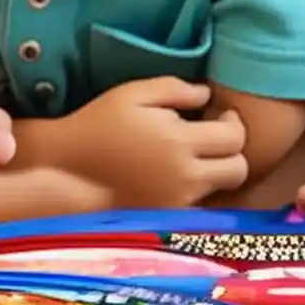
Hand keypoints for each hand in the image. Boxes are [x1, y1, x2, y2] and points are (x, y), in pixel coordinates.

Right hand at [55, 76, 249, 207]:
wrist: (66, 169)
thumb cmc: (97, 124)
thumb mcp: (131, 93)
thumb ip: (174, 89)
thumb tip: (207, 94)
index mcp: (179, 141)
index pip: (234, 137)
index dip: (234, 123)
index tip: (220, 114)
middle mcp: (185, 176)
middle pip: (238, 169)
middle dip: (233, 151)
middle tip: (213, 136)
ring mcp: (177, 200)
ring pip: (222, 189)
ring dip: (217, 170)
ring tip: (192, 155)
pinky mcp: (166, 215)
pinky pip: (199, 202)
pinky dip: (196, 188)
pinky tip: (174, 173)